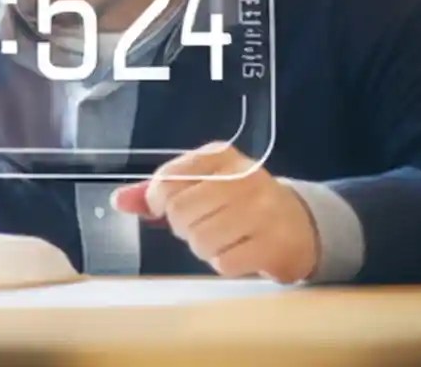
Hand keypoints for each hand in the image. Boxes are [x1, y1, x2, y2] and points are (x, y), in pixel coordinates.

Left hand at [110, 142, 317, 283]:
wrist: (301, 223)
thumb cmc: (241, 202)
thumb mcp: (202, 184)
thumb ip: (160, 190)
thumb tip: (119, 200)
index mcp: (221, 156)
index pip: (168, 180)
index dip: (158, 201)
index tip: (167, 207)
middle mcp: (243, 177)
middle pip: (180, 213)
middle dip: (185, 227)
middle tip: (205, 225)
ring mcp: (262, 210)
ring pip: (200, 240)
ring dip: (205, 248)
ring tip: (224, 239)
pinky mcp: (274, 244)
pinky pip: (224, 263)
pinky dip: (226, 264)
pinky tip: (241, 252)